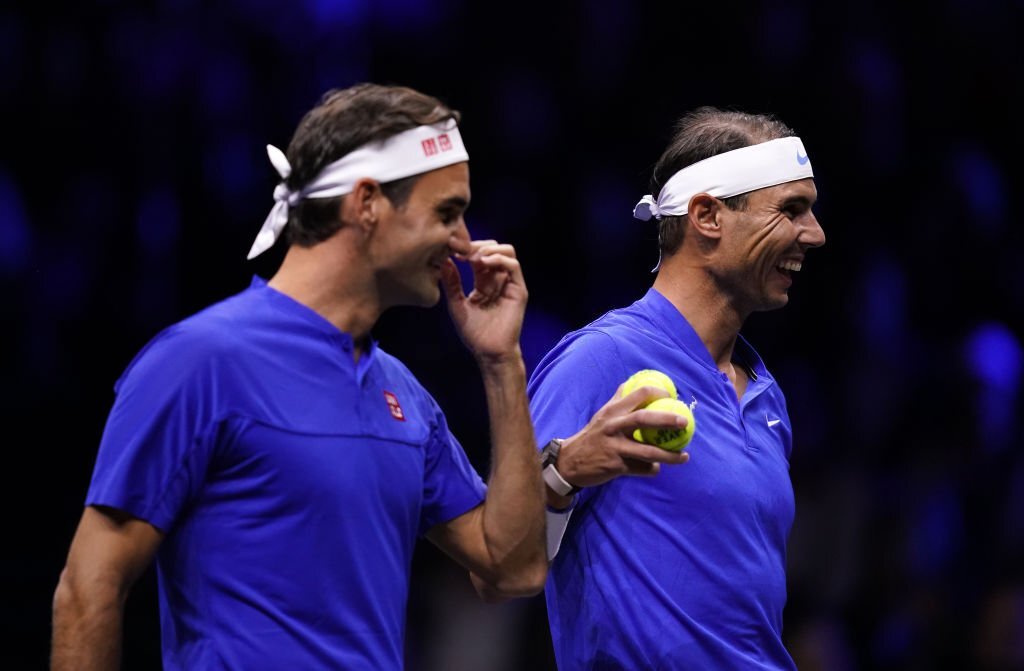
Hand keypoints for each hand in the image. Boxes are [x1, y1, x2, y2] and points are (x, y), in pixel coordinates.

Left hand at [440, 238, 527, 362]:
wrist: (488, 352)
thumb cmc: (474, 333)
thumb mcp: (456, 304)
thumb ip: (451, 282)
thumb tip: (443, 260)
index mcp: (484, 281)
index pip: (479, 255)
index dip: (467, 249)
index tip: (452, 251)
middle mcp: (498, 280)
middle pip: (494, 248)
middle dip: (477, 245)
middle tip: (462, 252)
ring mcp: (510, 284)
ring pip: (507, 251)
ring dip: (489, 250)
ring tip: (474, 258)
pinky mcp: (519, 290)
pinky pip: (513, 266)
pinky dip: (499, 259)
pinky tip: (483, 264)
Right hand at [549, 384, 690, 502]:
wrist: (569, 462)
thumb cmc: (592, 436)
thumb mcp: (602, 416)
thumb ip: (617, 400)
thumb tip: (631, 383)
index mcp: (612, 411)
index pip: (638, 394)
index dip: (657, 392)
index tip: (672, 396)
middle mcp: (613, 426)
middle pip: (644, 419)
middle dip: (668, 419)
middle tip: (685, 422)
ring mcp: (614, 447)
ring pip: (648, 451)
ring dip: (669, 455)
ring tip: (684, 456)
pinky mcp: (616, 466)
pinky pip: (641, 469)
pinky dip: (652, 469)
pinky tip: (656, 468)